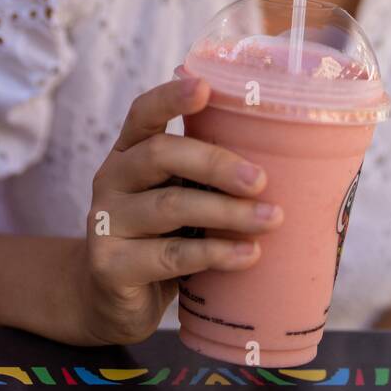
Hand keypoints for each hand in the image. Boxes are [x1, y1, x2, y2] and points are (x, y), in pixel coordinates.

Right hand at [72, 76, 282, 345]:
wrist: (110, 302)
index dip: (171, 96)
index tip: (206, 87)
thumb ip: (204, 176)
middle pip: (160, 154)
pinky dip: (215, 253)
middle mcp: (111, 178)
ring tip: (270, 219)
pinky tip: (248, 254)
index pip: (143, 113)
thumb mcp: (176, 197)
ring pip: (170, 206)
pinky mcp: (110, 266)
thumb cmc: (160, 238)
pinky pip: (170, 255)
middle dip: (216, 163)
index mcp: (128, 151)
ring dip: (227, 212)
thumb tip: (285, 158)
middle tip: (261, 179)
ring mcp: (105, 222)